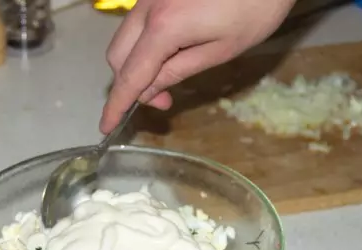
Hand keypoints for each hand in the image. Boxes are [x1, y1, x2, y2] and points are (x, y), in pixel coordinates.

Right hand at [100, 0, 296, 132]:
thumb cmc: (255, 9)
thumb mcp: (220, 50)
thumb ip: (178, 70)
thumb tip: (148, 91)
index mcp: (164, 27)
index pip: (130, 75)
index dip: (117, 104)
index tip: (106, 126)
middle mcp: (147, 7)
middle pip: (117, 55)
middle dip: (130, 84)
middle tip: (163, 99)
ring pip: (124, 38)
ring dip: (136, 64)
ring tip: (169, 74)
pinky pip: (137, 22)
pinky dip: (143, 44)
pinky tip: (170, 50)